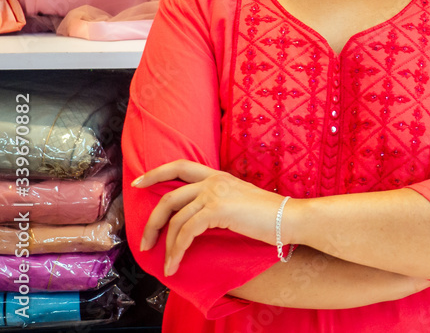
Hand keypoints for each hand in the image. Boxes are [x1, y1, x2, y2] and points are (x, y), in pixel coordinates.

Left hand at [132, 160, 283, 275]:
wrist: (290, 218)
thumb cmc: (269, 216)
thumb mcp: (238, 202)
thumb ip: (218, 202)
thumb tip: (197, 220)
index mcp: (218, 176)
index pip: (180, 166)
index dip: (156, 173)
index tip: (138, 183)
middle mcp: (213, 180)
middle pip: (169, 197)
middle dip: (153, 222)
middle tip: (144, 241)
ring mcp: (215, 193)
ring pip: (176, 218)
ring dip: (167, 245)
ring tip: (167, 264)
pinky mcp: (218, 209)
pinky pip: (187, 231)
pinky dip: (178, 250)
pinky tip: (177, 263)